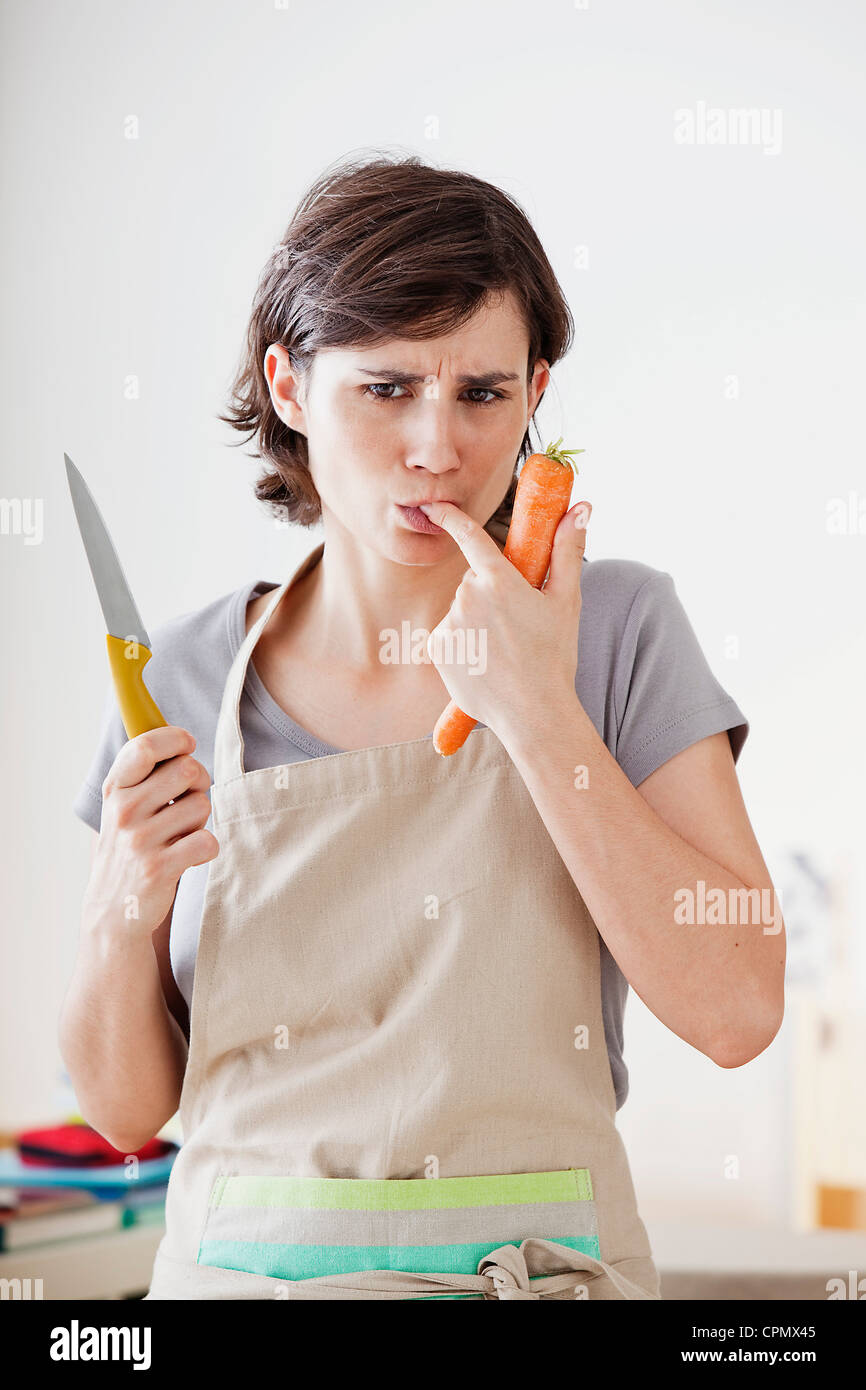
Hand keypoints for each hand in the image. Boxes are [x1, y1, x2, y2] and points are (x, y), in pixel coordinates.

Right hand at [84, 726, 218, 937]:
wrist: (113, 910)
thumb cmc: (128, 848)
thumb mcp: (122, 806)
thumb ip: (145, 774)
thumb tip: (182, 741)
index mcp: (116, 789)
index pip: (144, 746)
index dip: (175, 738)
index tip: (187, 744)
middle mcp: (124, 811)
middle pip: (187, 770)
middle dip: (199, 783)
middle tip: (187, 801)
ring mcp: (140, 840)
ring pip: (201, 805)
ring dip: (200, 821)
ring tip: (179, 835)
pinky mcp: (160, 868)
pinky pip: (207, 841)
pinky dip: (206, 848)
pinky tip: (188, 855)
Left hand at [418, 498, 590, 743]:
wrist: (533, 712)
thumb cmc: (554, 656)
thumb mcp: (566, 601)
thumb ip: (568, 550)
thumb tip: (581, 509)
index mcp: (499, 581)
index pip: (471, 538)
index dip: (451, 517)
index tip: (435, 506)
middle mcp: (468, 597)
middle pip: (474, 581)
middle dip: (491, 593)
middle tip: (516, 623)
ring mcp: (449, 623)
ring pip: (462, 608)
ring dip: (477, 620)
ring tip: (503, 649)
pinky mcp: (437, 648)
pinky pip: (450, 634)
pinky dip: (464, 643)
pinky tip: (485, 662)